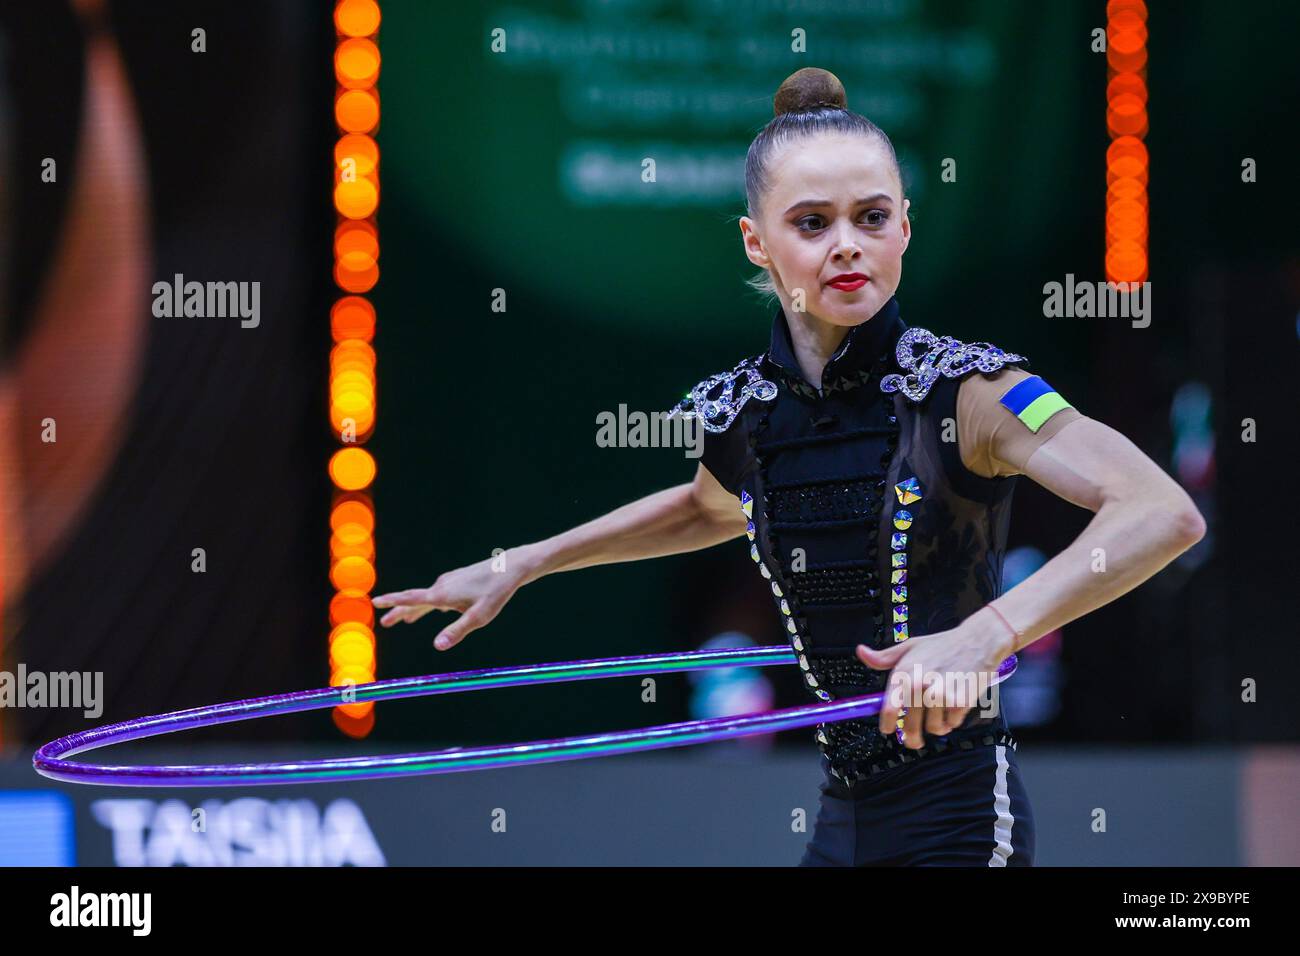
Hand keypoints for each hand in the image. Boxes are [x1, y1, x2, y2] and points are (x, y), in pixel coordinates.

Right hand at [372, 551, 527, 650]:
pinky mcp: (458, 579)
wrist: (511, 567)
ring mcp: (449, 581)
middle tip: (384, 623)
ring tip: (407, 620)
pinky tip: (439, 608)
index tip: (375, 601)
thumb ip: (457, 631)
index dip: (392, 602)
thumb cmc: (496, 593)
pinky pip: (439, 594)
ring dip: (417, 609)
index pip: (411, 599)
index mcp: (442, 594)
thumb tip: (437, 646)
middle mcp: (442, 585)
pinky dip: (432, 603)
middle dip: (400, 612)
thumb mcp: (479, 617)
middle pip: (415, 600)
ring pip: (428, 598)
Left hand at [855, 614, 1012, 749]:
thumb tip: (861, 652)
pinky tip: (954, 709)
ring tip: (940, 715)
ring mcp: (941, 694)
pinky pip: (952, 724)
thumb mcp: (910, 646)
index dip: (888, 725)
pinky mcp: (961, 701)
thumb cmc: (942, 644)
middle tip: (914, 741)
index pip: (889, 709)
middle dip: (912, 737)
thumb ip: (884, 657)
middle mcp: (920, 684)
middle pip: (911, 726)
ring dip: (937, 727)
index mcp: (904, 673)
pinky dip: (953, 721)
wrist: (977, 640)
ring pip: (934, 728)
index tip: (889, 730)